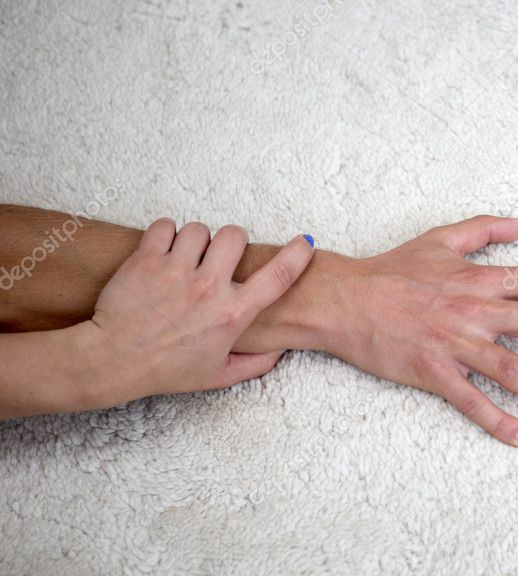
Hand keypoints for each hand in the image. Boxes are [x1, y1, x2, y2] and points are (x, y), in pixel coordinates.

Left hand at [77, 219, 313, 409]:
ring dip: (195, 240)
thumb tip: (281, 350)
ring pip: (199, 229)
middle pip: (235, 235)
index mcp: (232, 315)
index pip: (278, 276)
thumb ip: (255, 364)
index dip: (297, 255)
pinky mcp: (147, 260)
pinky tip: (162, 252)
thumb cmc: (166, 370)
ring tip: (185, 258)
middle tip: (218, 257)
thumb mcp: (218, 375)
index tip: (304, 243)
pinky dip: (165, 234)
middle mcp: (209, 288)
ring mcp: (177, 271)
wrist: (112, 360)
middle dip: (231, 241)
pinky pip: (165, 226)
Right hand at [302, 216, 517, 447]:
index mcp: (479, 279)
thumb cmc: (391, 270)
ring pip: (513, 368)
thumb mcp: (440, 238)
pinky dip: (501, 422)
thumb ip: (485, 230)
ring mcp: (455, 344)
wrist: (343, 299)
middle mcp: (474, 310)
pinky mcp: (434, 373)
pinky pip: (473, 402)